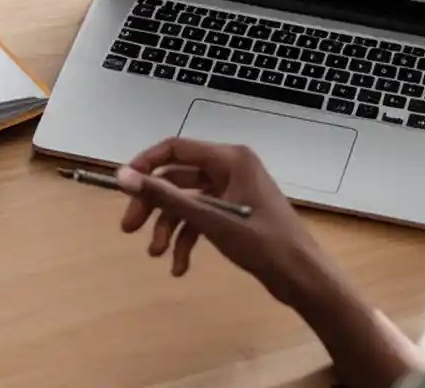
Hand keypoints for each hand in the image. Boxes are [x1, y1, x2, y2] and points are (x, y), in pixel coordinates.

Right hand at [116, 137, 324, 306]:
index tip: (122, 188)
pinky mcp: (234, 214)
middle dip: (153, 205)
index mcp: (230, 158)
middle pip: (177, 179)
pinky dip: (187, 241)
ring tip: (156, 255)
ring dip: (168, 229)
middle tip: (129, 229)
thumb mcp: (209, 219)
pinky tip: (179, 268)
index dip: (145, 165)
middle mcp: (230, 168)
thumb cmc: (262, 242)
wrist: (302, 277)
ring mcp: (233, 192)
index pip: (175, 148)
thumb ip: (164, 196)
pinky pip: (201, 220)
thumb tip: (122, 176)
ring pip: (187, 203)